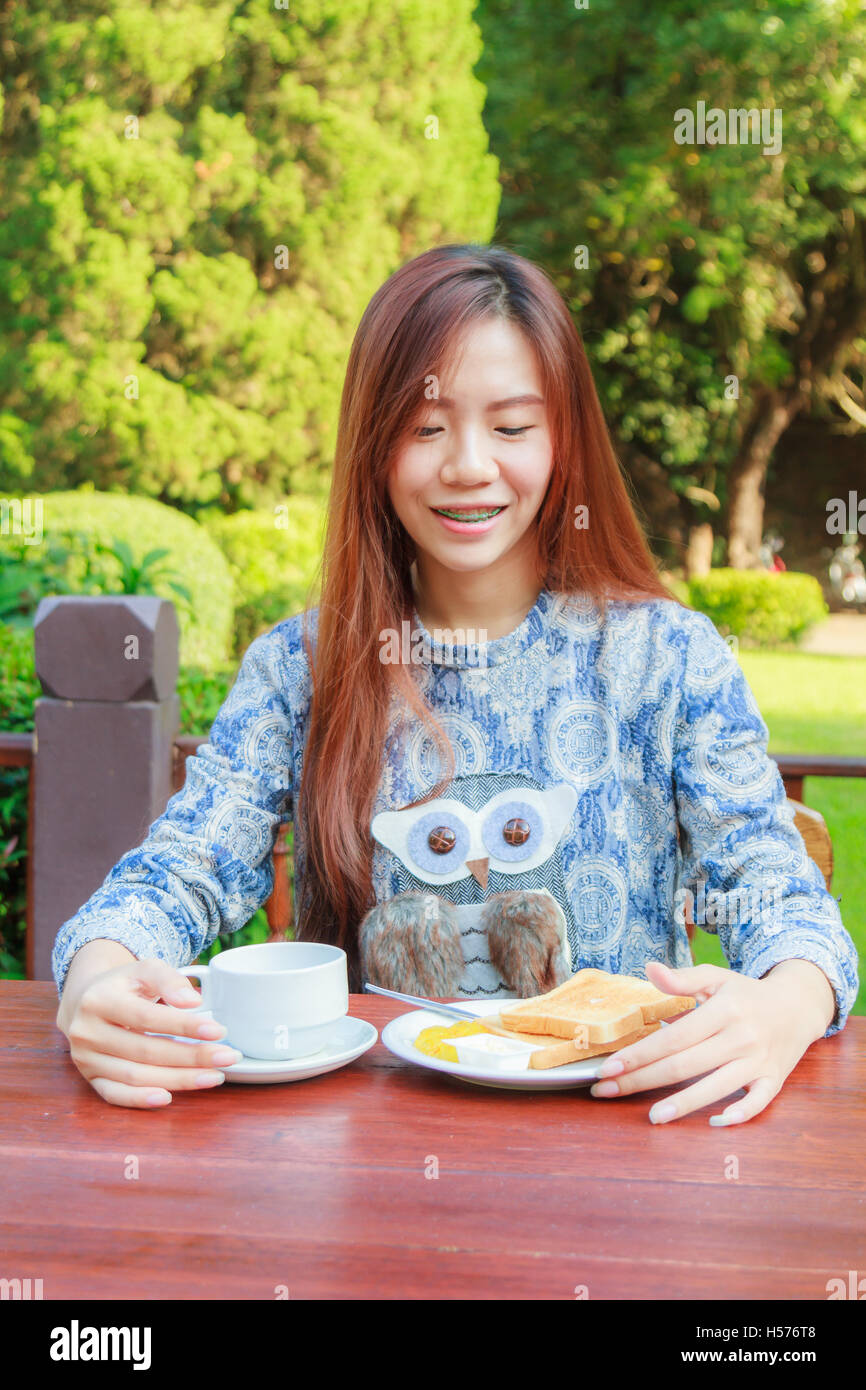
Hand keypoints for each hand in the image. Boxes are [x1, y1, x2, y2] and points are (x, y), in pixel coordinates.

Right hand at [56, 957, 242, 1108]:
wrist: (86, 1000)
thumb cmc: (124, 985)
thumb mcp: (145, 969)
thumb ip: (169, 980)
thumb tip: (193, 1002)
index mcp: (99, 1000)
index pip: (147, 1018)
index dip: (184, 1027)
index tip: (218, 1031)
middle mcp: (87, 1032)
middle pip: (146, 1051)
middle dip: (192, 1057)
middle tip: (227, 1057)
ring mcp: (86, 1058)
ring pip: (136, 1076)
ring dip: (179, 1080)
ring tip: (214, 1076)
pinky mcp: (90, 1078)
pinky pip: (115, 1095)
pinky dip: (141, 1100)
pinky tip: (169, 1098)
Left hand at [589, 959, 832, 1125]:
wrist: (797, 1007)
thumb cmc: (746, 994)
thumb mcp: (717, 978)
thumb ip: (683, 978)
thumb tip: (649, 969)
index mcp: (723, 1011)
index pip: (674, 1037)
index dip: (640, 1053)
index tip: (610, 1066)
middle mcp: (740, 1037)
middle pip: (685, 1065)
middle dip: (642, 1080)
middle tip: (608, 1092)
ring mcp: (758, 1061)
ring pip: (715, 1087)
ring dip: (682, 1104)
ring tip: (652, 1117)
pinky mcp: (773, 1080)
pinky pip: (757, 1102)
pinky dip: (739, 1114)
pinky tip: (714, 1124)